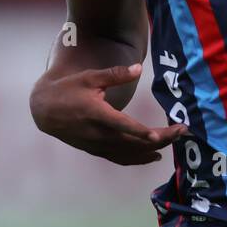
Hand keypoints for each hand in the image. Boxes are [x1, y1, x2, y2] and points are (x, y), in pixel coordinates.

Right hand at [30, 63, 188, 165]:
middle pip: (133, 141)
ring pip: (129, 153)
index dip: (143, 132)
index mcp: (96, 113)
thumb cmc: (68, 89)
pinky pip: (120, 158)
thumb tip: (139, 68)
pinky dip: (138, 158)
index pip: (123, 126)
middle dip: (161, 138)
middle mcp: (97, 133)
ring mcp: (96, 144)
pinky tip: (153, 156)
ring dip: (153, 149)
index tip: (162, 135)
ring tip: (174, 142)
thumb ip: (115, 74)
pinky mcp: (95, 150)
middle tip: (182, 131)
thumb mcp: (89, 77)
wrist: (44, 110)